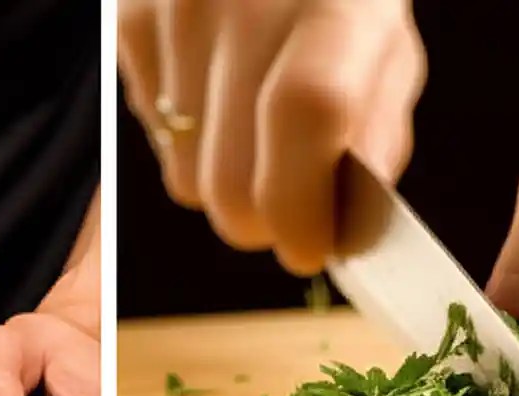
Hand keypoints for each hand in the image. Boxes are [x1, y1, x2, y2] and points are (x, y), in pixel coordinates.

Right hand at [118, 0, 425, 274]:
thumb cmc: (339, 5)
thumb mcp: (388, 58)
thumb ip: (374, 140)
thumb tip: (340, 229)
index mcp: (334, 5)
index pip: (304, 116)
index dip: (301, 205)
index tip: (308, 247)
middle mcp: (245, 1)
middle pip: (230, 179)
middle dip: (261, 220)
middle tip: (285, 206)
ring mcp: (177, 11)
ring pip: (185, 178)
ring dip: (223, 179)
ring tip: (252, 131)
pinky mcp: (130, 22)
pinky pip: (153, 138)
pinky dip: (186, 140)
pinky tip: (215, 97)